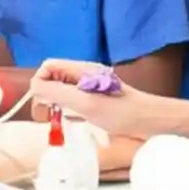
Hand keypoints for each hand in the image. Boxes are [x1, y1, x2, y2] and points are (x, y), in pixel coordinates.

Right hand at [28, 59, 162, 138]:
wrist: (153, 121)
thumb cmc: (122, 113)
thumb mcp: (87, 104)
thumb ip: (59, 93)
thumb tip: (34, 85)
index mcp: (82, 70)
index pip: (48, 66)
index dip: (40, 82)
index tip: (43, 104)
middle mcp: (84, 75)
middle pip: (54, 78)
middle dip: (46, 95)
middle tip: (48, 117)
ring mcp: (91, 88)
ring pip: (63, 91)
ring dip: (56, 105)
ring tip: (57, 122)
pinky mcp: (98, 100)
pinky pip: (74, 102)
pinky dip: (68, 111)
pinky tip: (71, 123)